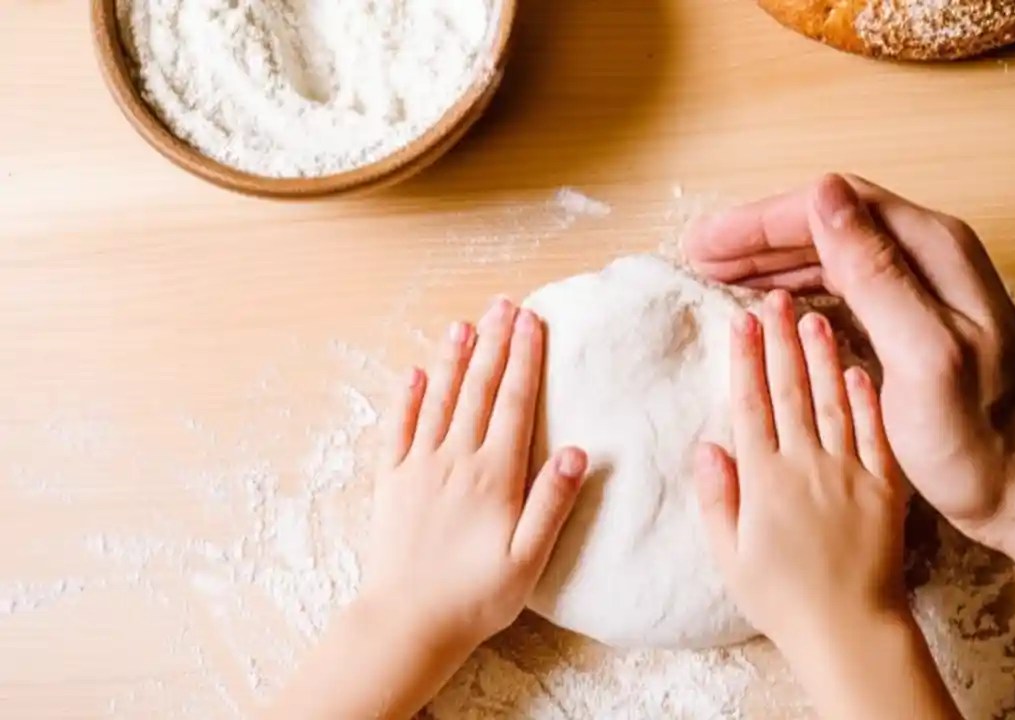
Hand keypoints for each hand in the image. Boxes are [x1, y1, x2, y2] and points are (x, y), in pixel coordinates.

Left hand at [363, 297, 587, 651]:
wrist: (406, 623)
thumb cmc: (476, 598)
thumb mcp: (528, 559)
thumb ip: (551, 503)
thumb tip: (576, 450)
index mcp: (494, 476)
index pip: (513, 402)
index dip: (525, 358)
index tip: (532, 321)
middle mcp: (454, 461)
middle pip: (477, 389)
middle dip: (493, 343)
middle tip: (504, 305)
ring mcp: (418, 468)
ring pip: (438, 399)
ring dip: (452, 358)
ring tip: (464, 323)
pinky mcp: (390, 483)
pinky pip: (397, 429)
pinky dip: (406, 397)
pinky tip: (412, 373)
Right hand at [685, 174, 1014, 547]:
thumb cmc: (981, 434)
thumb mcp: (924, 353)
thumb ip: (875, 273)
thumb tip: (822, 196)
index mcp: (932, 250)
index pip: (833, 205)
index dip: (762, 220)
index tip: (708, 243)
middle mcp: (928, 258)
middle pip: (828, 223)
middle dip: (758, 237)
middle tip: (697, 255)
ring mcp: (921, 291)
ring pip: (831, 255)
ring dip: (772, 262)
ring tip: (718, 276)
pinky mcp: (912, 325)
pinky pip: (842, 288)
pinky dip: (797, 290)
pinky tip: (770, 306)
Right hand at [694, 290, 909, 654]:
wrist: (850, 631)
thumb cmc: (783, 600)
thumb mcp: (730, 556)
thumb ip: (718, 497)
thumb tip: (707, 445)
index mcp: (765, 480)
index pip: (751, 404)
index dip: (745, 358)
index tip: (741, 319)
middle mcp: (807, 466)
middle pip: (791, 390)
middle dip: (781, 339)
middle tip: (775, 298)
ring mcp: (850, 472)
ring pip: (834, 401)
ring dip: (823, 354)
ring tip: (814, 313)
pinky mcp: (885, 487)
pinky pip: (875, 433)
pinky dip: (868, 398)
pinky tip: (861, 367)